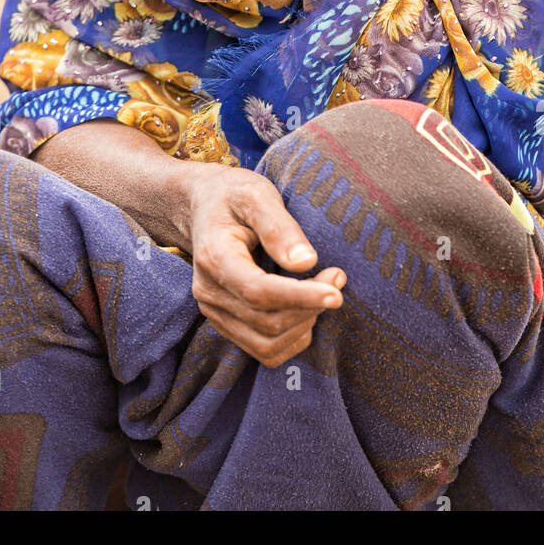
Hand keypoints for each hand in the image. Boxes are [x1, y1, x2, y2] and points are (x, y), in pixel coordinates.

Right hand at [186, 164, 345, 368]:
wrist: (206, 206)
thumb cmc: (234, 196)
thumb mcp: (256, 194)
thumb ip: (279, 227)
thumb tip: (306, 262)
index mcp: (214, 257)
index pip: (258, 292)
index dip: (300, 297)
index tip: (336, 292)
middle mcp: (209, 292)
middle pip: (267, 322)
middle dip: (311, 306)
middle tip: (337, 276)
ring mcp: (215, 312)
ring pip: (268, 344)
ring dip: (305, 323)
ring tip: (324, 291)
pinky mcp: (228, 324)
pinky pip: (265, 350)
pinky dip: (294, 337)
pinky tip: (306, 308)